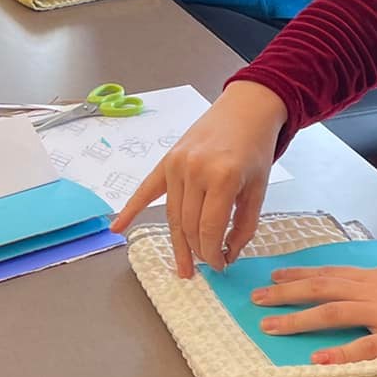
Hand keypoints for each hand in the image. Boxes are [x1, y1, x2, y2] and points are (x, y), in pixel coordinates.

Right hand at [112, 80, 287, 273]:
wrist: (245, 110)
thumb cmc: (255, 148)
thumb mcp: (259, 189)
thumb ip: (245, 225)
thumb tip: (228, 253)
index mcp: (222, 178)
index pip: (209, 229)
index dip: (213, 254)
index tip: (220, 265)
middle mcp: (194, 171)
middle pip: (188, 225)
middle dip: (197, 251)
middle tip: (205, 266)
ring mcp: (176, 165)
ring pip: (172, 215)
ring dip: (177, 242)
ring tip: (183, 263)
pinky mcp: (167, 160)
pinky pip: (146, 190)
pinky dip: (130, 210)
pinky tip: (117, 228)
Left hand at [251, 261, 376, 363]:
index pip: (333, 273)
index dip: (302, 275)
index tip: (276, 276)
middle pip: (322, 289)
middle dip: (285, 294)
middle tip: (255, 299)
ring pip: (333, 313)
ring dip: (298, 320)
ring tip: (269, 326)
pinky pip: (365, 347)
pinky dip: (339, 353)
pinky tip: (316, 358)